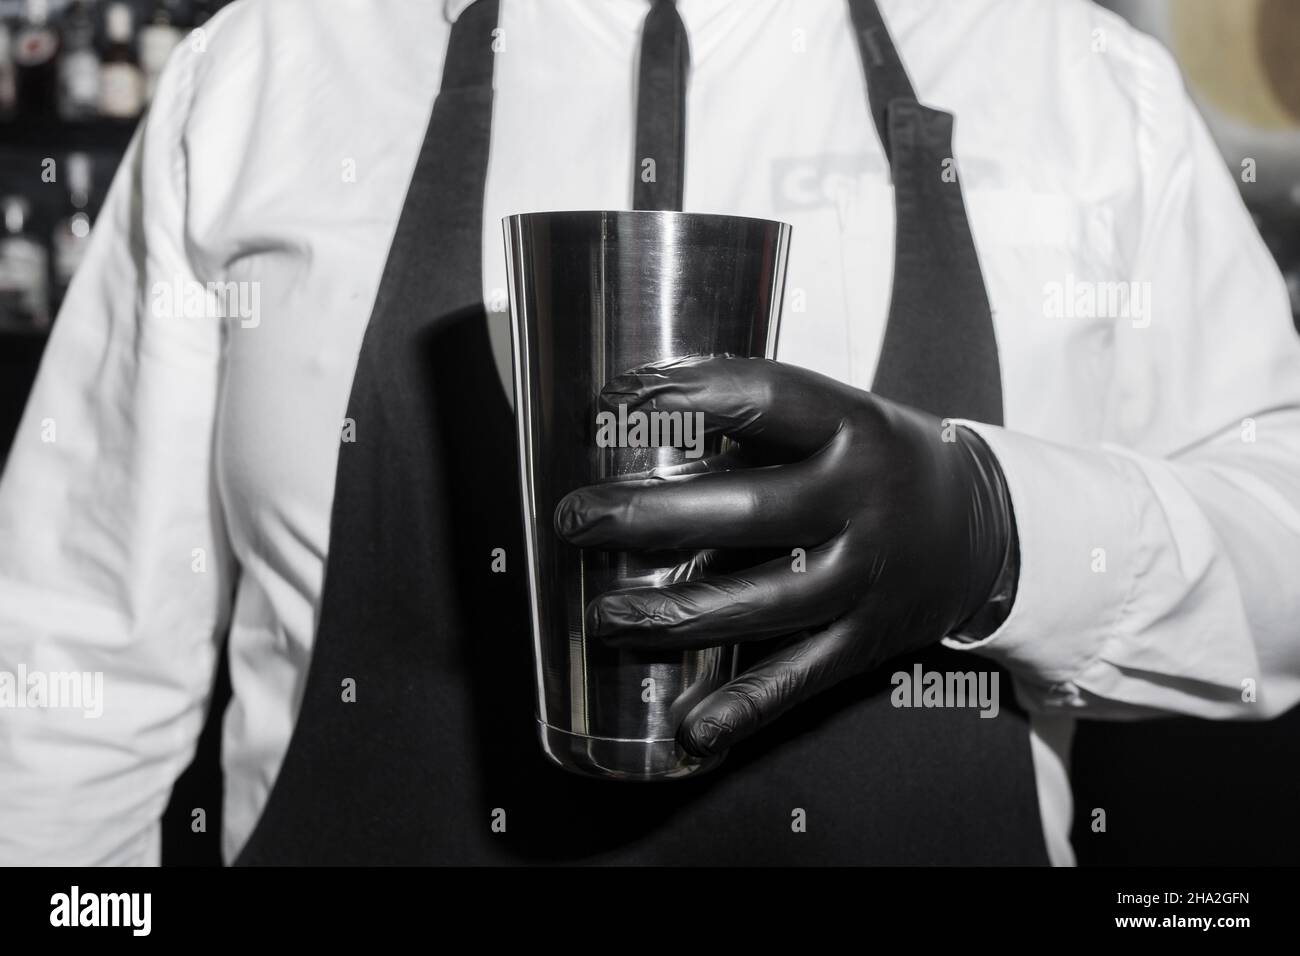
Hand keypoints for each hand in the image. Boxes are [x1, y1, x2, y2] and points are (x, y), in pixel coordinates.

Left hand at [553, 356, 1015, 757]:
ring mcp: (867, 577)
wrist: (983, 531)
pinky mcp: (867, 640)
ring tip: (605, 615)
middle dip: (648, 518)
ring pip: (761, 604)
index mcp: (853, 427)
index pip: (761, 398)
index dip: (679, 396)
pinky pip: (800, 678)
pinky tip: (692, 728)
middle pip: (746, 511)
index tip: (610, 404)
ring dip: (673, 615)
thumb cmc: (884, 462)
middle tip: (577, 520)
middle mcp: (863, 501)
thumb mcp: (843, 416)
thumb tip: (640, 419)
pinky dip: (745, 707)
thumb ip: (761, 421)